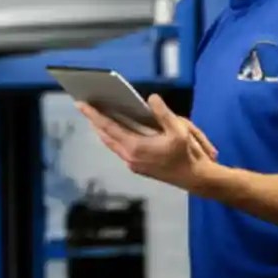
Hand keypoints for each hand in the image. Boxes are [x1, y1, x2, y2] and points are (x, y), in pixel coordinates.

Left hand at [77, 94, 219, 191]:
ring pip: (112, 145)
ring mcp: (133, 164)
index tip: (80, 104)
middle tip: (85, 107)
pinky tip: (116, 129)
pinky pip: (120, 149)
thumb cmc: (188, 154)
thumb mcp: (180, 130)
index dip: (94, 115)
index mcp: (136, 147)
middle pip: (106, 137)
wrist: (196, 178)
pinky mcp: (138, 167)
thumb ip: (163, 113)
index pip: (109, 127)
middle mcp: (130, 157)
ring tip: (96, 116)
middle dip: (94, 122)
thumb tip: (151, 99)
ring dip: (103, 131)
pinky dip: (114, 137)